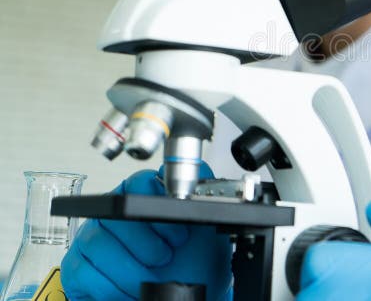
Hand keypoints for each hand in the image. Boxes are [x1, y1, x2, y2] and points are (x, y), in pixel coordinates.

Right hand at [61, 164, 232, 300]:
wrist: (178, 299)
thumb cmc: (191, 266)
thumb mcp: (207, 230)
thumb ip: (205, 193)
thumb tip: (200, 168)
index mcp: (145, 198)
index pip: (140, 183)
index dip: (159, 210)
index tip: (179, 236)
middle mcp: (114, 213)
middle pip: (116, 214)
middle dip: (146, 246)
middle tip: (164, 261)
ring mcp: (91, 237)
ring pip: (98, 243)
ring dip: (131, 271)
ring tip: (149, 280)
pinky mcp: (76, 266)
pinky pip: (84, 271)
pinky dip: (111, 288)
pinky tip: (128, 291)